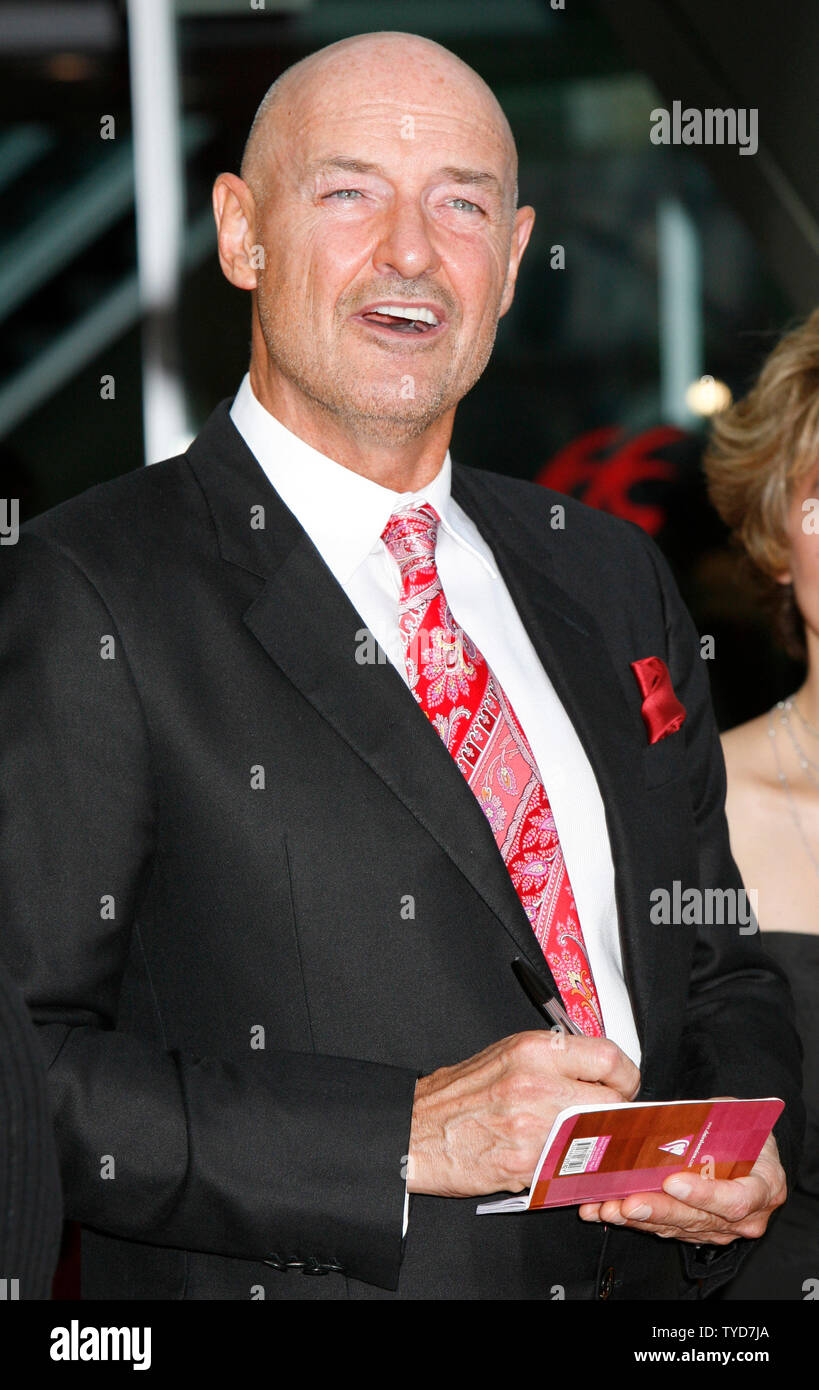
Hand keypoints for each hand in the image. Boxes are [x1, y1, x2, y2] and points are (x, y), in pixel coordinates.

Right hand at [407, 1030, 639, 1197]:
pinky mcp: (527, 1164)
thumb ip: (554, 1059)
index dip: (624, 1076)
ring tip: (577, 1140)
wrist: (416, 1131)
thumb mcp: (507, 1054)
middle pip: (612, 1101)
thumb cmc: (458, 1095)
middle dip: (615, 1113)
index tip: (622, 1085)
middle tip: (604, 1118)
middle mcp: (537, 1084)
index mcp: (534, 1050)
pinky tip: (551, 1158)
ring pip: (597, 1138)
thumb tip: (596, 1070)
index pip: (608, 1057)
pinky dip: (567, 1165)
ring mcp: (534, 1127)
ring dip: (595, 1143)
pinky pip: (569, 1165)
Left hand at [578, 1130, 785, 1244]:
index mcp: (764, 1186)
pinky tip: (607, 1211)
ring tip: (609, 1207)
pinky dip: (634, 1220)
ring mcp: (719, 1227)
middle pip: (699, 1219)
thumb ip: (714, 1120)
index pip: (735, 1199)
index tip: (672, 1182)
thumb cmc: (743, 1130)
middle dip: (659, 1210)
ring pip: (676, 1227)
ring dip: (639, 1219)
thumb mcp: (736, 1115)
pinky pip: (665, 1228)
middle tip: (629, 1202)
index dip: (704, 1194)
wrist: (749, 1149)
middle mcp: (746, 1216)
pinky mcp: (696, 1231)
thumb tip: (675, 1115)